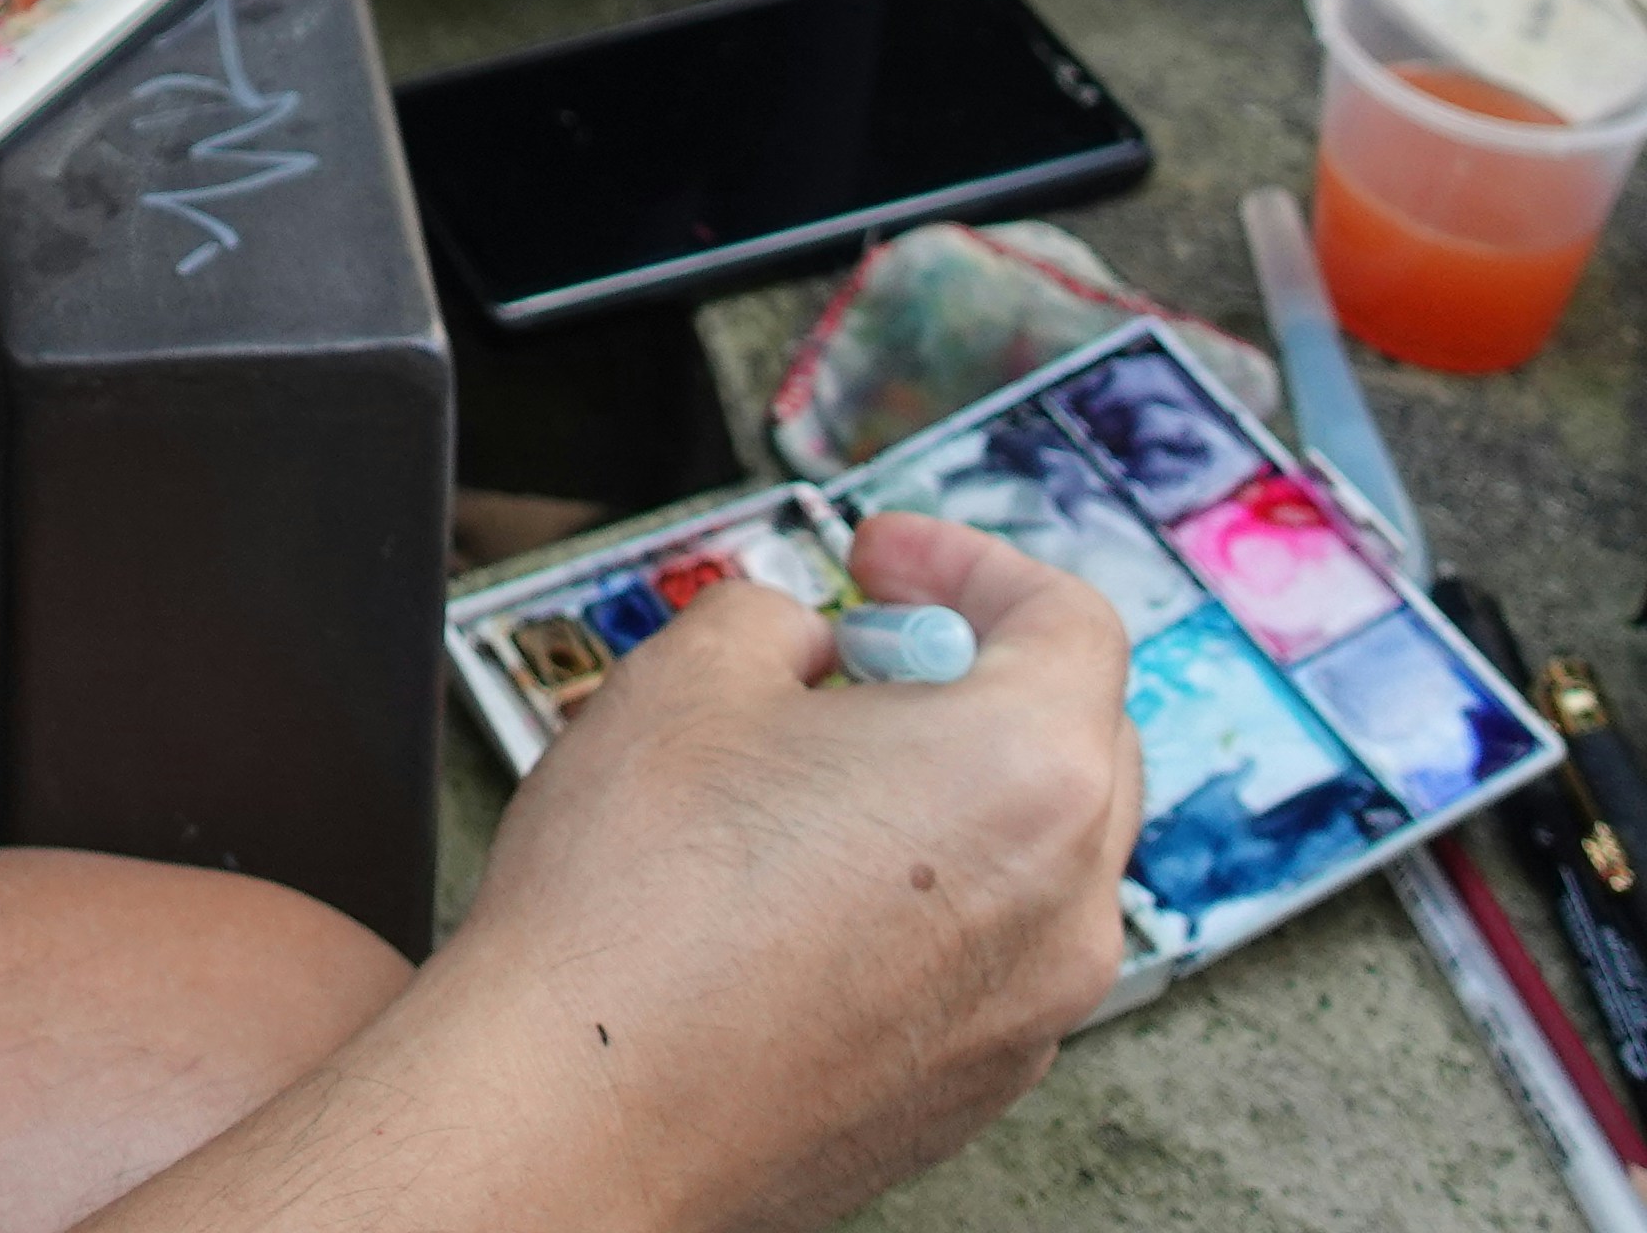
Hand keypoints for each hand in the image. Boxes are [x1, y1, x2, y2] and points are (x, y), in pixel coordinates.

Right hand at [415, 513, 1142, 1232]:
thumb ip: (775, 621)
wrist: (587, 1105)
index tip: (879, 561)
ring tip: (807, 774)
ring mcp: (1028, 1017)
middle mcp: (1065, 908)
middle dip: (973, 671)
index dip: (968, 563)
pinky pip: (986, 953)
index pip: (1069, 623)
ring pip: (1036, 857)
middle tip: (855, 651)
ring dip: (950, 787)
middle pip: (1079, 739)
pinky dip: (925, 895)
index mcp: (1025, 776)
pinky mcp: (971, 1090)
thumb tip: (804, 650)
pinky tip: (794, 889)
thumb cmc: (639, 897)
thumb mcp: (690, 670)